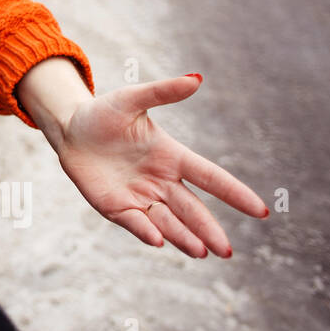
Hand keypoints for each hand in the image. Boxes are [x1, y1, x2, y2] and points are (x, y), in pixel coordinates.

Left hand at [54, 74, 268, 258]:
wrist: (69, 129)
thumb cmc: (103, 113)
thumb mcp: (131, 99)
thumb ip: (162, 92)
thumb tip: (197, 79)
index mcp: (172, 156)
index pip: (211, 177)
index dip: (234, 193)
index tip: (260, 210)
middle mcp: (161, 181)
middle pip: (192, 209)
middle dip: (209, 229)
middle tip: (227, 251)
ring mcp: (140, 196)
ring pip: (168, 221)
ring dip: (184, 237)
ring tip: (203, 252)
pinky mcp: (116, 207)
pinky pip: (136, 222)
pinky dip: (147, 231)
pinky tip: (159, 240)